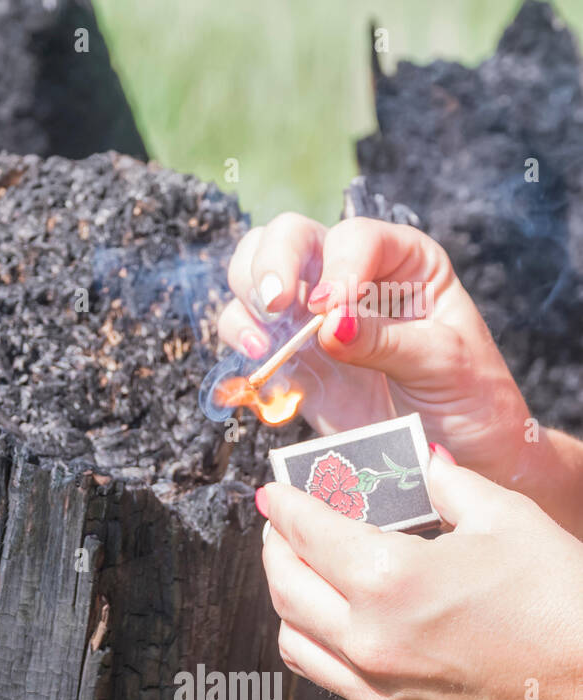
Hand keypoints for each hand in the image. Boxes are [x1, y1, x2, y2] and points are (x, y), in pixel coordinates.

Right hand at [220, 214, 531, 489]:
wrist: (457, 455)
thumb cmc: (468, 399)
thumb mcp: (445, 363)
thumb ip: (387, 341)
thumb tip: (330, 325)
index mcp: (403, 261)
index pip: (355, 239)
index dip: (337, 267)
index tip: (329, 307)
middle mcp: (350, 276)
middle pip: (289, 237)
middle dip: (271, 265)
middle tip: (274, 306)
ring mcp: (312, 316)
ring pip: (252, 276)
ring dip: (247, 305)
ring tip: (265, 347)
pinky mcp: (290, 357)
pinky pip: (245, 334)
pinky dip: (239, 347)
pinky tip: (260, 370)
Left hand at [258, 449, 582, 699]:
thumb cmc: (565, 603)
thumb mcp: (506, 519)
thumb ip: (448, 485)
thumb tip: (424, 464)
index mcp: (387, 579)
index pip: (305, 531)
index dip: (283, 505)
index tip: (273, 493)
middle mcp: (368, 637)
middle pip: (283, 584)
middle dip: (276, 547)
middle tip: (285, 526)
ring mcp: (377, 685)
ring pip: (292, 636)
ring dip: (287, 597)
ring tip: (305, 571)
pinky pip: (326, 675)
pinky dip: (315, 641)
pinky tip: (337, 620)